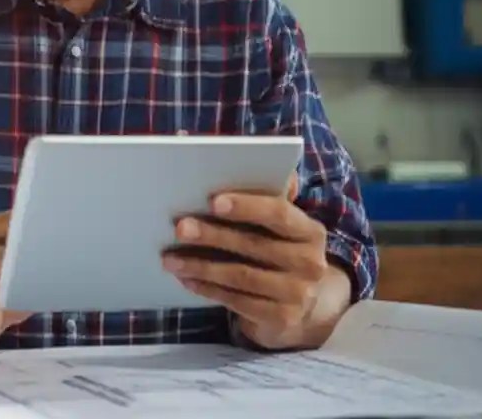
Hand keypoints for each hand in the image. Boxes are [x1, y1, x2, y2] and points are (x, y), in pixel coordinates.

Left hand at [161, 174, 350, 349]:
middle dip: (212, 234)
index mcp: (310, 231)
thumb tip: (243, 163)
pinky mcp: (282, 317)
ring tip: (170, 259)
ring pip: (240, 275)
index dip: (246, 206)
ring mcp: (298, 294)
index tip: (212, 201)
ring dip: (201, 266)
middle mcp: (310, 263)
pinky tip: (187, 280)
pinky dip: (208, 288)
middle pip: (254, 244)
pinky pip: (237, 300)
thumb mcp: (282, 228)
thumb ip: (268, 198)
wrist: (306, 305)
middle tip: (179, 227)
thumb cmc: (282, 252)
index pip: (279, 213)